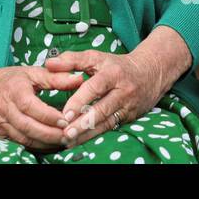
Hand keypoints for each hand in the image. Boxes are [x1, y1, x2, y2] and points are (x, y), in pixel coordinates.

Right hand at [0, 65, 71, 150]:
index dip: (50, 116)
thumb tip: (78, 79)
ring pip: (25, 139)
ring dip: (45, 142)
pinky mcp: (0, 133)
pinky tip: (48, 143)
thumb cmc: (8, 79)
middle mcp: (6, 109)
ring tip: (62, 140)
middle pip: (29, 127)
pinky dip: (36, 145)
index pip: (33, 108)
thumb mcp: (31, 73)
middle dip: (51, 134)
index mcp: (14, 91)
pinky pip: (20, 143)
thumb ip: (55, 77)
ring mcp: (1, 123)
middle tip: (68, 135)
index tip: (66, 120)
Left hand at [44, 47, 178, 147]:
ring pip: (107, 122)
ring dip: (88, 134)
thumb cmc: (115, 65)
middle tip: (66, 133)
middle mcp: (122, 91)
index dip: (79, 101)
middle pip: (102, 109)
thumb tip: (49, 63)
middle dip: (83, 123)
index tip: (65, 114)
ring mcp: (127, 105)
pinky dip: (96, 135)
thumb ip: (71, 59)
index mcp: (112, 73)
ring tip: (70, 141)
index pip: (94, 87)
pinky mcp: (130, 117)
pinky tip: (81, 141)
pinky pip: (111, 128)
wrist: (149, 73)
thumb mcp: (96, 57)